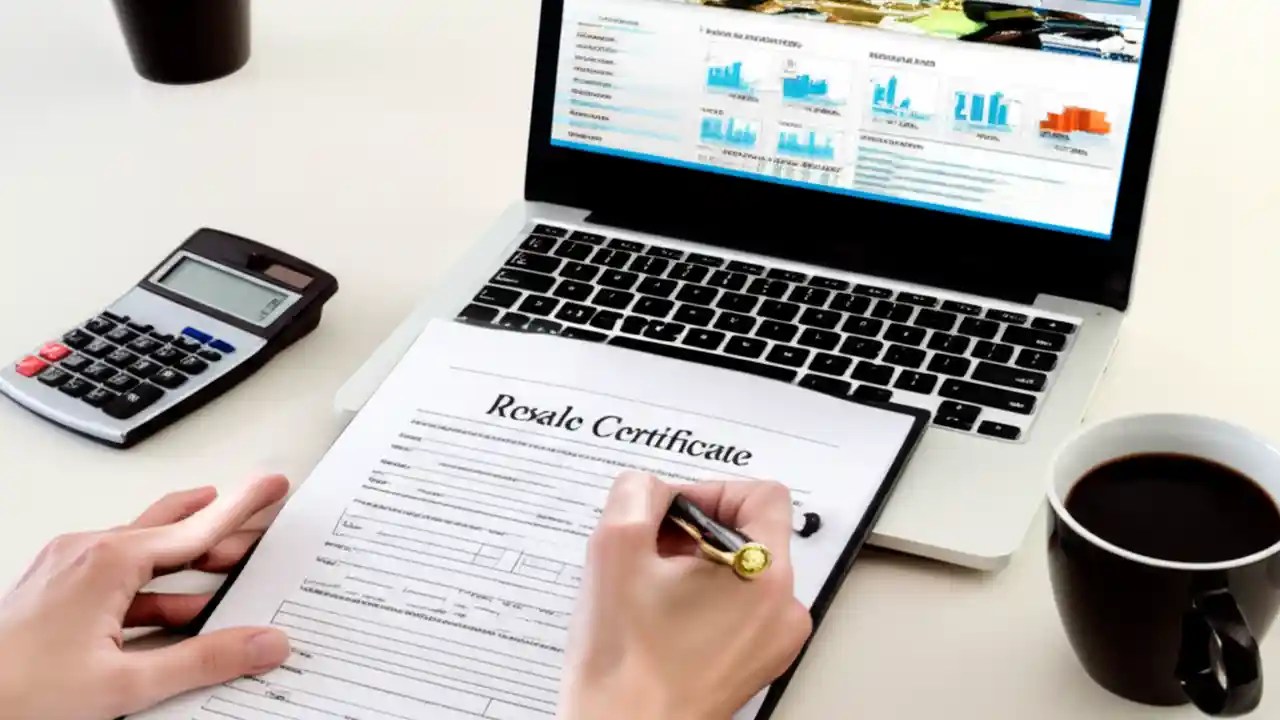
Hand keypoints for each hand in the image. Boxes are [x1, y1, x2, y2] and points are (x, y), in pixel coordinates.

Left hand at [0, 476, 292, 719]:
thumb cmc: (18, 695)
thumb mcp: (124, 683)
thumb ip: (203, 661)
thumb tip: (261, 644)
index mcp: (107, 562)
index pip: (194, 528)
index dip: (241, 506)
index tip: (269, 486)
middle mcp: (84, 554)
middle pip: (170, 531)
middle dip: (220, 527)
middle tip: (261, 520)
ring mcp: (66, 572)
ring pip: (143, 555)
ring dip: (188, 563)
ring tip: (231, 567)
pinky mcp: (54, 593)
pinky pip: (117, 578)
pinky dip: (154, 589)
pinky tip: (178, 609)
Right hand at [561, 472, 812, 719]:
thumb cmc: (627, 664)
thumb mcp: (615, 549)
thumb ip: (635, 494)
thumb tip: (649, 489)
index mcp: (763, 573)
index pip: (762, 495)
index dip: (709, 491)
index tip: (669, 514)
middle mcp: (782, 607)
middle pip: (749, 534)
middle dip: (692, 532)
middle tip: (647, 552)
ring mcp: (771, 642)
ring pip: (739, 573)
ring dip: (694, 567)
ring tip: (649, 590)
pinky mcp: (753, 665)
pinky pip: (736, 611)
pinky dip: (700, 602)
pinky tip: (659, 618)